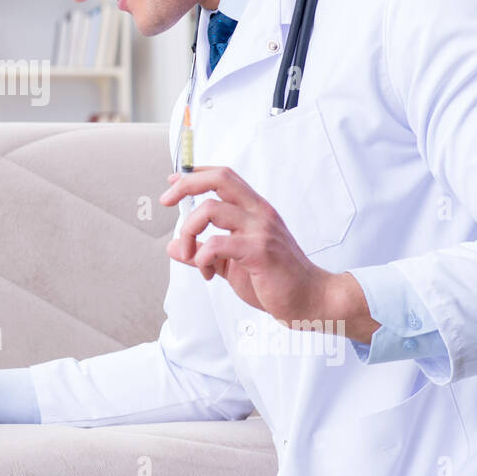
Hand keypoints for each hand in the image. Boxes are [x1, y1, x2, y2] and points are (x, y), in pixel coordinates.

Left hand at [158, 166, 361, 330]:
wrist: (310, 301)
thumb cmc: (276, 281)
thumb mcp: (231, 265)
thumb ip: (204, 254)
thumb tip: (173, 247)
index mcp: (255, 210)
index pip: (224, 177)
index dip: (196, 174)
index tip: (173, 180)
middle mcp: (259, 213)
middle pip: (219, 179)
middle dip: (186, 184)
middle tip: (166, 200)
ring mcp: (260, 230)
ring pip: (211, 209)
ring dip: (189, 231)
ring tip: (191, 254)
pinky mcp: (259, 251)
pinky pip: (217, 244)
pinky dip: (202, 257)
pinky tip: (206, 272)